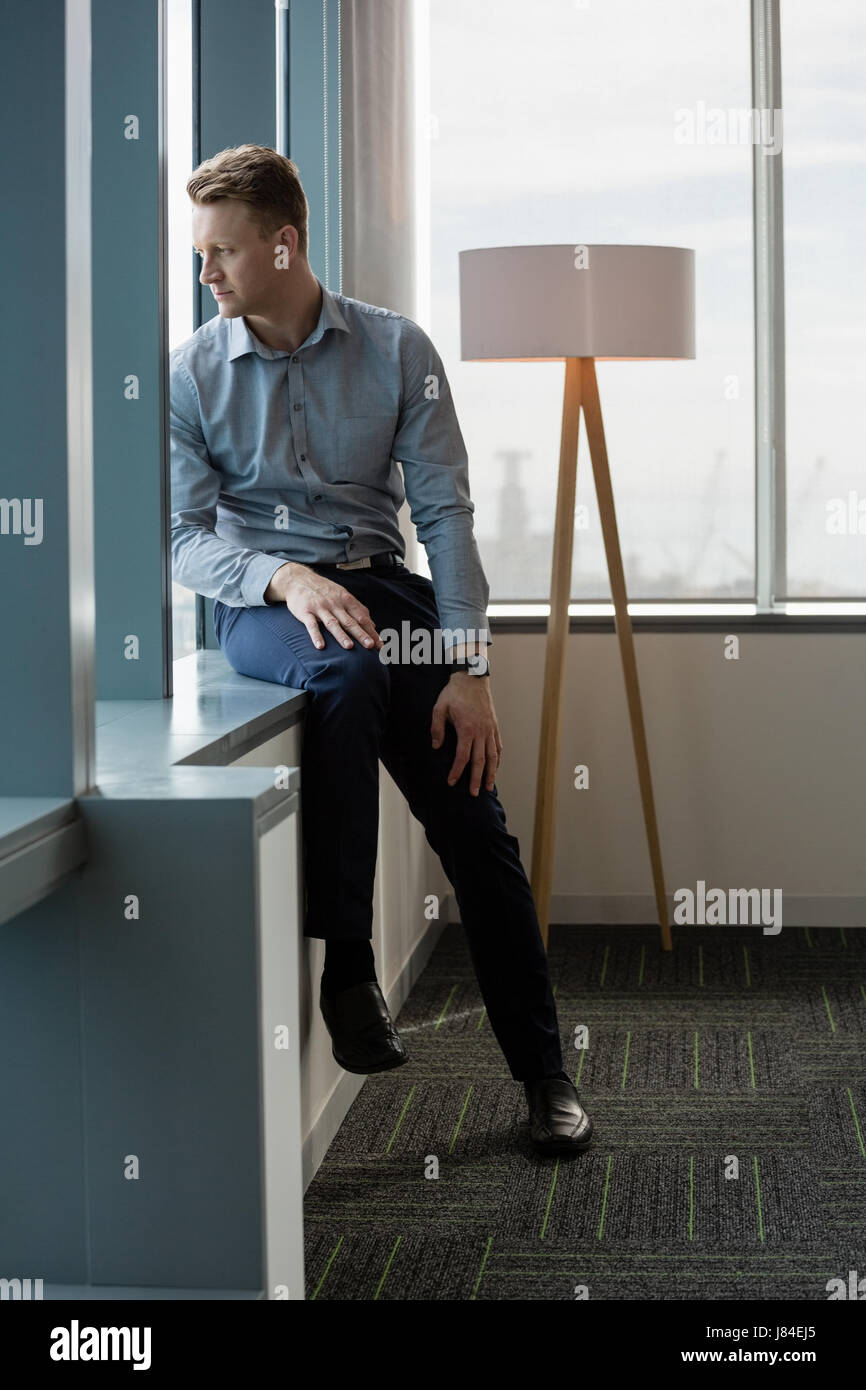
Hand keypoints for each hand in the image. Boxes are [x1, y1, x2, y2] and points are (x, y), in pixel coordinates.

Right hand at [265, 562, 382, 650]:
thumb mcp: (343, 595)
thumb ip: (357, 609)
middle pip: (350, 621)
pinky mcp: (305, 612)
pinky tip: (320, 646)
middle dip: (361, 634)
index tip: (379, 644)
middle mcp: (335, 604)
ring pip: (333, 623)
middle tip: (370, 646)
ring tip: (349, 647)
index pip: (362, 617)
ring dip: (341, 635)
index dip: (371, 631)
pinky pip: (311, 625)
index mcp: (346, 600)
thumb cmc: (324, 590)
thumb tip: (372, 624)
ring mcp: (320, 608)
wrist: (298, 579)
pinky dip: (316, 635)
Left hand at [430, 673, 502, 795]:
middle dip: (476, 779)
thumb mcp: (439, 707)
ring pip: (493, 756)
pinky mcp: (494, 726)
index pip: (463, 757)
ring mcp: (490, 729)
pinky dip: (498, 759)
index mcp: (467, 729)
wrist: (472, 677)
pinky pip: (498, 746)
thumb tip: (436, 747)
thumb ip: (437, 728)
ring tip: (488, 787)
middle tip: (473, 794)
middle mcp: (481, 732)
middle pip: (480, 761)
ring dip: (491, 773)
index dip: (457, 771)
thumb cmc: (454, 692)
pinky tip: (495, 767)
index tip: (451, 782)